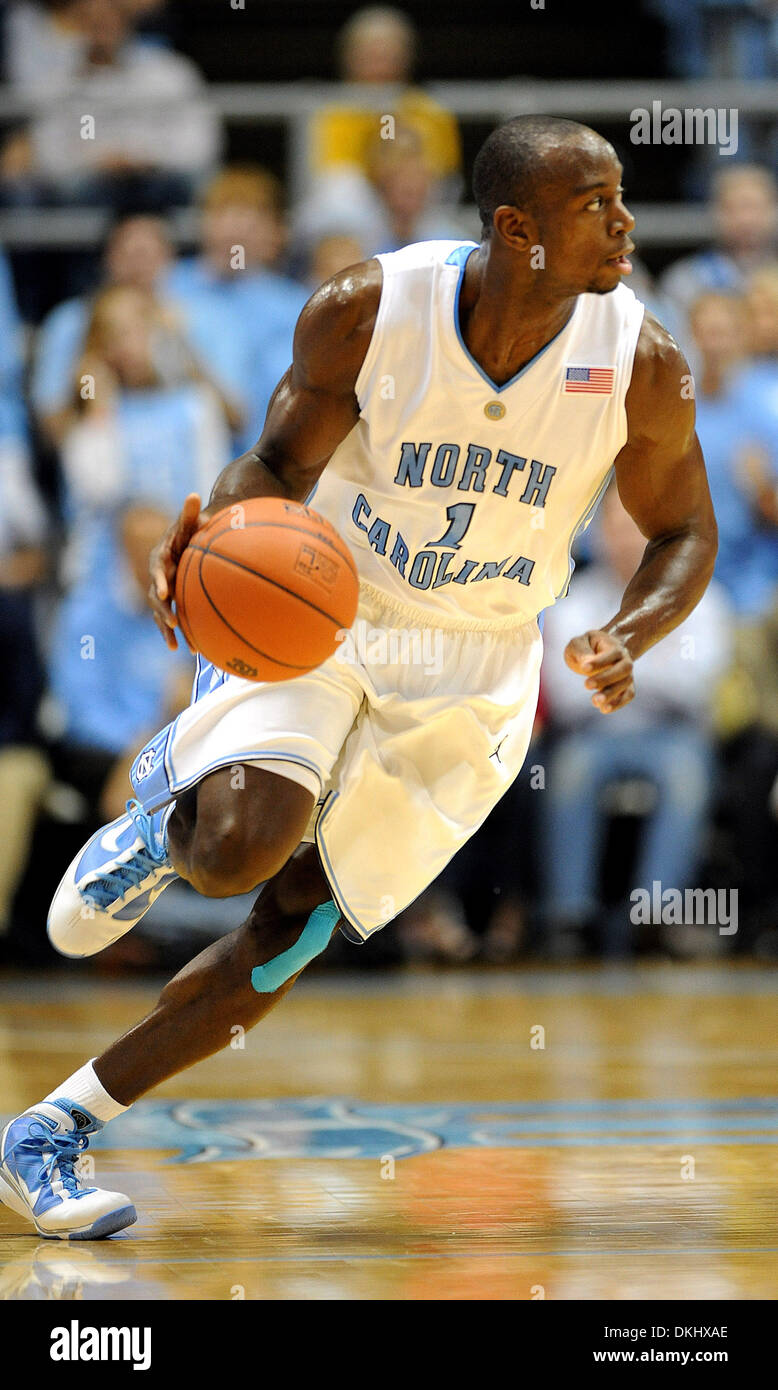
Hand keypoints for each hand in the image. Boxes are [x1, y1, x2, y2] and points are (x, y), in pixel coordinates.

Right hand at [148, 492, 205, 648]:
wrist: (189, 542)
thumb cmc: (192, 531)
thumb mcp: (190, 522)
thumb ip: (190, 512)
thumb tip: (194, 495)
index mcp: (160, 558)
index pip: (157, 569)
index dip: (160, 581)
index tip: (165, 592)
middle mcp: (157, 576)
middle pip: (156, 596)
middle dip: (162, 611)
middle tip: (172, 623)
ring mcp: (163, 591)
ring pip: (161, 613)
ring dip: (168, 630)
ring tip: (178, 646)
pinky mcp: (170, 602)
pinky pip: (171, 619)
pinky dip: (178, 634)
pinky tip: (192, 650)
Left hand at [564, 629, 634, 713]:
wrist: (598, 651)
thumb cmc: (585, 647)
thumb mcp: (578, 645)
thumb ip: (581, 652)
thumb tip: (585, 666)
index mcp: (613, 645)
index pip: (612, 653)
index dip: (599, 661)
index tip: (584, 668)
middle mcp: (624, 659)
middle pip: (623, 669)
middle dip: (606, 678)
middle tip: (586, 685)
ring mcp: (627, 673)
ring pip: (626, 684)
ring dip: (611, 694)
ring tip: (594, 701)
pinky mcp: (625, 686)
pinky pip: (628, 695)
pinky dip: (618, 703)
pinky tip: (604, 709)